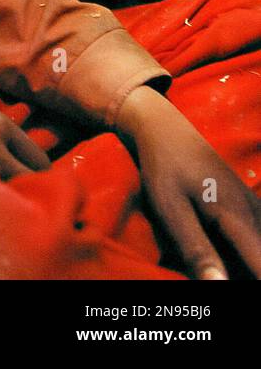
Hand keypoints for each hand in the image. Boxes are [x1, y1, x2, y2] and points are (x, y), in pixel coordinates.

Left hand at [116, 84, 260, 278]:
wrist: (164, 129)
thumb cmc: (164, 167)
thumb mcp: (171, 209)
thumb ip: (196, 250)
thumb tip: (219, 287)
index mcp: (240, 218)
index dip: (255, 279)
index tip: (233, 278)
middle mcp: (257, 215)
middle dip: (247, 271)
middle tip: (213, 269)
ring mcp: (257, 210)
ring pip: (259, 249)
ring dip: (246, 261)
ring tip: (214, 257)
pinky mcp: (250, 209)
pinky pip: (256, 240)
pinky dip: (245, 252)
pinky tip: (220, 252)